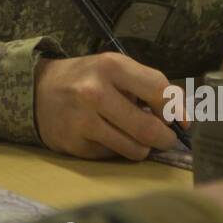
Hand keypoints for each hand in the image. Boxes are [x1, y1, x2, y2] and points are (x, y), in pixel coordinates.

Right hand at [33, 52, 182, 159]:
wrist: (39, 89)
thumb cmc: (87, 78)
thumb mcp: (115, 69)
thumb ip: (148, 87)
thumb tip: (183, 119)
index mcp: (111, 66)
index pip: (159, 90)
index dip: (176, 110)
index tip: (181, 121)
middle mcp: (94, 92)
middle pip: (149, 128)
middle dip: (165, 138)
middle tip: (164, 139)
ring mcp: (82, 120)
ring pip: (134, 149)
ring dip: (142, 148)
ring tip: (136, 138)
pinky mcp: (73, 143)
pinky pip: (112, 156)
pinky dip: (117, 151)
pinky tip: (107, 137)